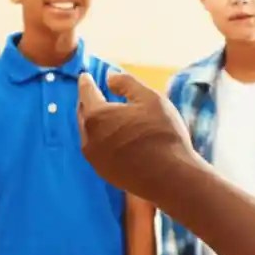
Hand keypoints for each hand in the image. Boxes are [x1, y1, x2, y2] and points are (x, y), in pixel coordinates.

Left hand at [77, 72, 198, 203]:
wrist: (171, 178)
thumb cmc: (163, 134)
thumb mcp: (150, 99)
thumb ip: (126, 83)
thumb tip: (109, 76)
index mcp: (97, 116)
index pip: (86, 93)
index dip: (86, 82)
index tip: (84, 76)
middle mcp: (89, 138)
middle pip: (84, 114)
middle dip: (87, 101)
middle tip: (92, 92)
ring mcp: (95, 159)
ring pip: (88, 133)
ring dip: (93, 121)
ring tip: (103, 114)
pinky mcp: (105, 173)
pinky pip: (97, 149)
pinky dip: (101, 138)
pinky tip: (113, 137)